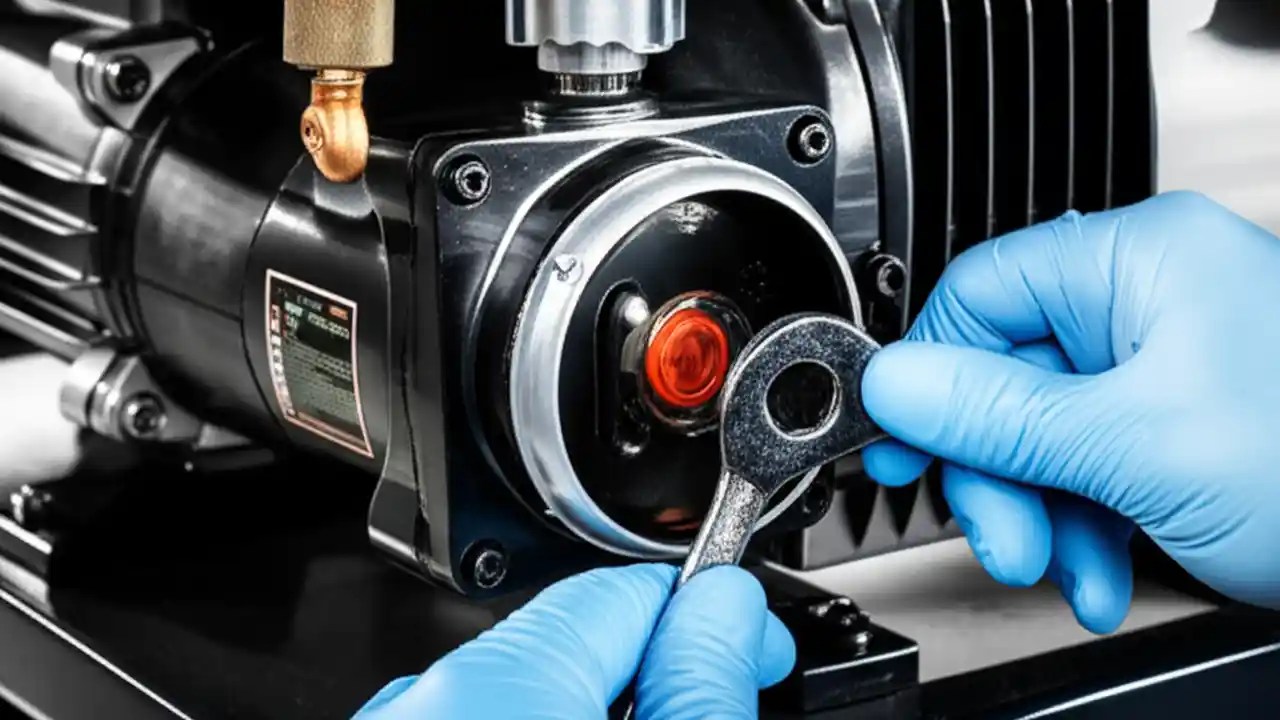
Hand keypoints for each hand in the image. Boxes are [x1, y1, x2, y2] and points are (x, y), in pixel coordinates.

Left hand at [352, 564, 794, 718]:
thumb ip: (701, 690)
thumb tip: (726, 609)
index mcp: (492, 692)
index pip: (625, 589)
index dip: (710, 611)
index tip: (754, 650)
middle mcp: (420, 705)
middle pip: (575, 639)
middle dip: (655, 668)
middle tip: (718, 708)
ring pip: (527, 690)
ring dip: (599, 707)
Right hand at [860, 192, 1279, 631]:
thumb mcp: (1135, 445)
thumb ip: (998, 414)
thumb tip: (896, 383)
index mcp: (1137, 262)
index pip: (978, 294)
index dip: (930, 376)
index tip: (901, 442)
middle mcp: (1149, 298)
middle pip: (1008, 375)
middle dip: (999, 472)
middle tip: (1004, 534)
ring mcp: (1168, 360)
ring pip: (1047, 430)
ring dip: (1043, 514)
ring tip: (1064, 570)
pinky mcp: (1181, 416)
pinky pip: (1094, 460)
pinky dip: (1087, 524)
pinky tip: (1101, 570)